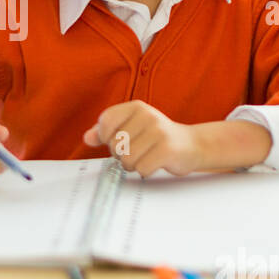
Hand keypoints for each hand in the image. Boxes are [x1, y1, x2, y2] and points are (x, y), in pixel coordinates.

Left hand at [82, 100, 202, 177]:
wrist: (190, 144)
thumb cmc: (156, 137)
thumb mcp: (131, 127)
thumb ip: (107, 132)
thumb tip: (87, 138)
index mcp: (136, 107)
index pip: (106, 121)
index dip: (106, 137)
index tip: (117, 141)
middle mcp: (148, 116)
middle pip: (115, 144)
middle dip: (121, 155)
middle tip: (136, 151)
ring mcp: (159, 132)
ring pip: (127, 159)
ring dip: (133, 165)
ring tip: (145, 157)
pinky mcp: (167, 149)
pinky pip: (142, 168)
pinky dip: (144, 171)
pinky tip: (154, 163)